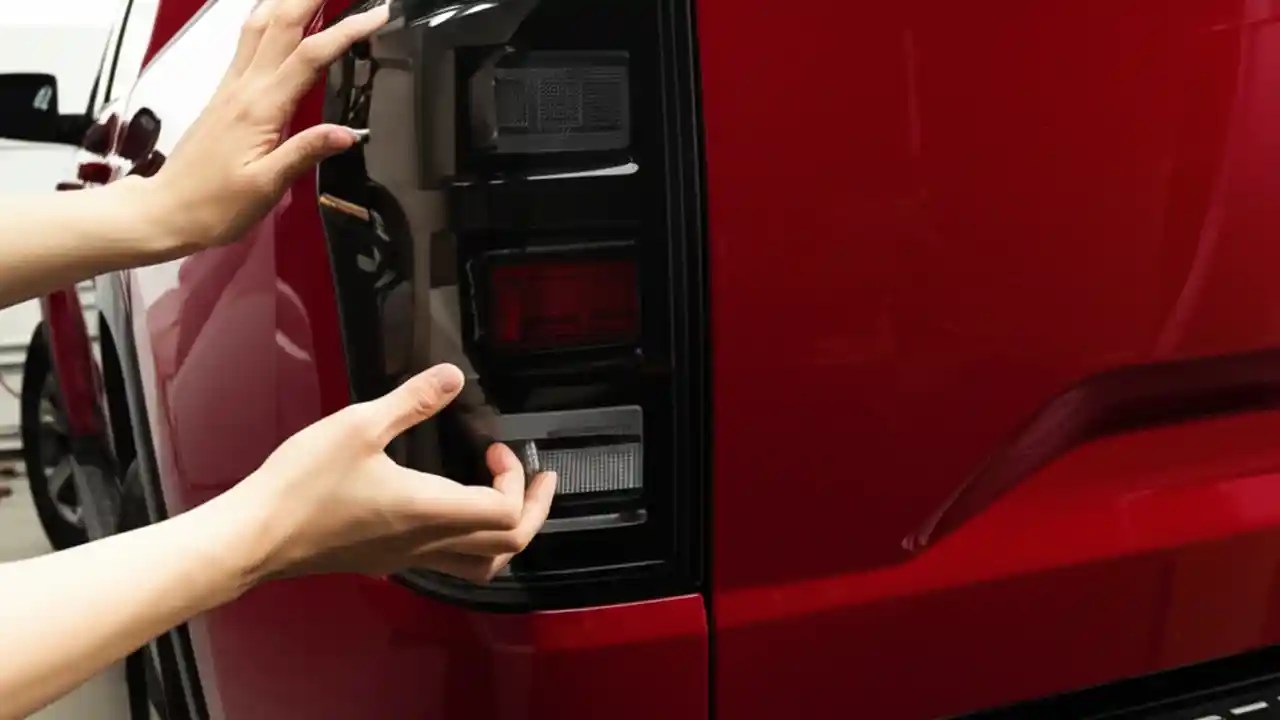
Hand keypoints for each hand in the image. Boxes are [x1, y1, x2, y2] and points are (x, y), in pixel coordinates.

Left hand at [145, 0, 387, 255]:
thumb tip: (346, 133)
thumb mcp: (266, 186)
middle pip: (281, 23)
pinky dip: (268, 18)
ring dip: (287, 1)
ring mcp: (231, 87)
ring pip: (259, 24)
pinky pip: (247, 42)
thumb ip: (306, 152)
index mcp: (260, 108)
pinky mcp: (224, 94)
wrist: (166, 210)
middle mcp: (243, 88)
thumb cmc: (213, 205)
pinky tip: (277, 15)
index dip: (346, 31)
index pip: (310, 56)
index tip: (376, 15)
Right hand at [218, 364, 557, 583]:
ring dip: (507, 536)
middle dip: (534, 511)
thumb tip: (452, 377)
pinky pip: (450, 565)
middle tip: (539, 481)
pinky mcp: (388, 561)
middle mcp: (426, 543)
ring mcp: (408, 558)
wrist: (256, 536)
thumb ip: (412, 400)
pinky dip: (472, 544)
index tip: (495, 449)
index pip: (507, 514)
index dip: (517, 481)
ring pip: (482, 567)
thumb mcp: (359, 426)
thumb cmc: (302, 486)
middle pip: (508, 546)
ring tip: (509, 503)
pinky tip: (453, 514)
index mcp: (430, 512)